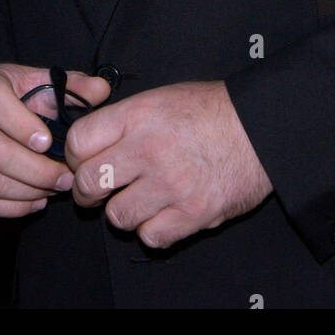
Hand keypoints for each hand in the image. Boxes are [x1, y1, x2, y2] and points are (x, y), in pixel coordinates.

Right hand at [0, 63, 110, 217]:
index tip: (49, 143)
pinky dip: (9, 208)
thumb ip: (68, 86)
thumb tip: (101, 91)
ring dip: (26, 192)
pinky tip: (34, 201)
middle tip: (66, 179)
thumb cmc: (7, 94)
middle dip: (36, 171)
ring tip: (53, 190)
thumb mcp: (34, 80)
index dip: (21, 125)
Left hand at [64, 80, 272, 247]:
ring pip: (117, 216)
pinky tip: (164, 212)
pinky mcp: (192, 213)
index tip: (81, 161)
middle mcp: (149, 149)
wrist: (261, 127)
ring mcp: (170, 184)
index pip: (78, 140)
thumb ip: (124, 120)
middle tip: (98, 190)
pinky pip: (150, 236)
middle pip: (89, 182)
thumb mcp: (161, 98)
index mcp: (138, 115)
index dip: (74, 155)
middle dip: (88, 191)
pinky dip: (153, 229)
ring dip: (125, 211)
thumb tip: (90, 144)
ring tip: (141, 198)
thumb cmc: (212, 110)